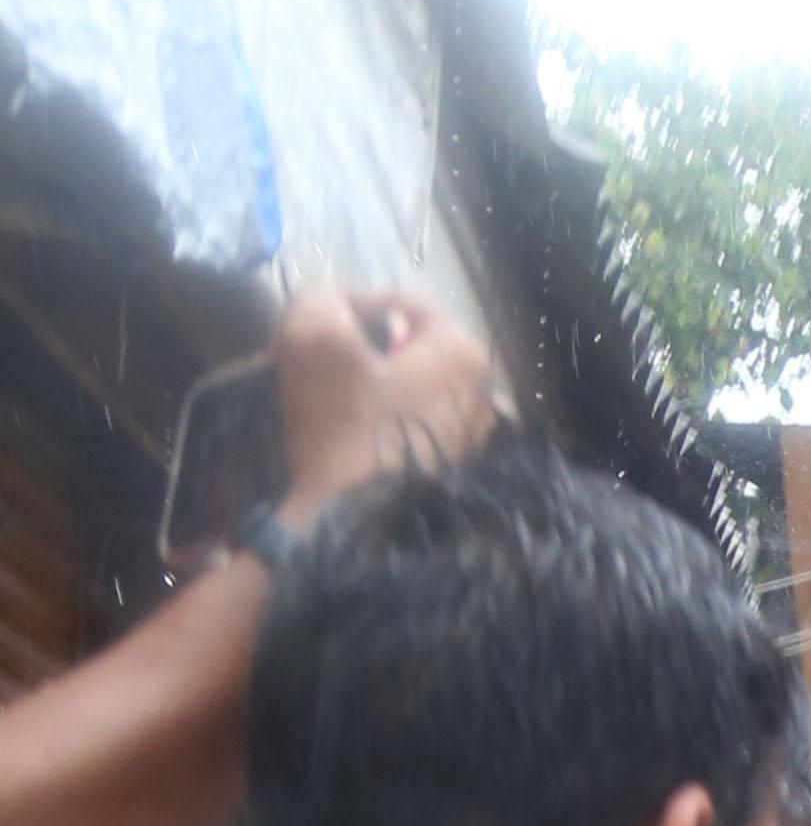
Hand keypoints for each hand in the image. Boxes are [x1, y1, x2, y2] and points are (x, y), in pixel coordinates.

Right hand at [270, 287, 496, 519]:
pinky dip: (378, 426)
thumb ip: (323, 297)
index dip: (352, 302)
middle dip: (360, 348)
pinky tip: (344, 437)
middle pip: (410, 349)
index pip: (404, 302)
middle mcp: (482, 398)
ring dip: (366, 388)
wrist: (352, 528)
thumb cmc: (340, 422)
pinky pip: (409, 432)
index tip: (313, 324)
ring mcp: (472, 445)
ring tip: (322, 399)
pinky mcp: (451, 481)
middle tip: (313, 362)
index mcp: (464, 354)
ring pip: (408, 391)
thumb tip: (335, 308)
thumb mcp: (313, 331)